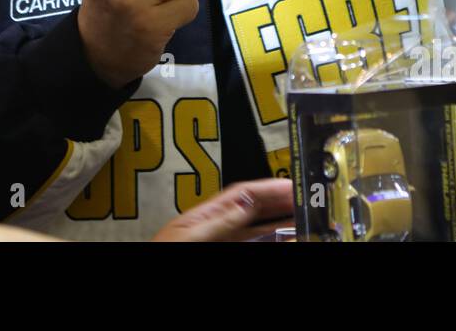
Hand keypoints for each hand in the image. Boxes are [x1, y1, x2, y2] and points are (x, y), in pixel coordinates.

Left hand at [153, 179, 295, 241]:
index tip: (291, 184)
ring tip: (303, 218)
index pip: (243, 192)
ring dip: (281, 223)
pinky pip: (255, 243)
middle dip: (280, 202)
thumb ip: (219, 219)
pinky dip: (272, 239)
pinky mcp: (229, 249)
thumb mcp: (191, 234)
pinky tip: (286, 239)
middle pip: (255, 209)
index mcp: (205, 213)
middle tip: (306, 197)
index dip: (268, 186)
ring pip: (258, 229)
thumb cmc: (164, 249)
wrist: (149, 272)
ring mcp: (224, 240)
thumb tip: (245, 201)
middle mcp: (217, 226)